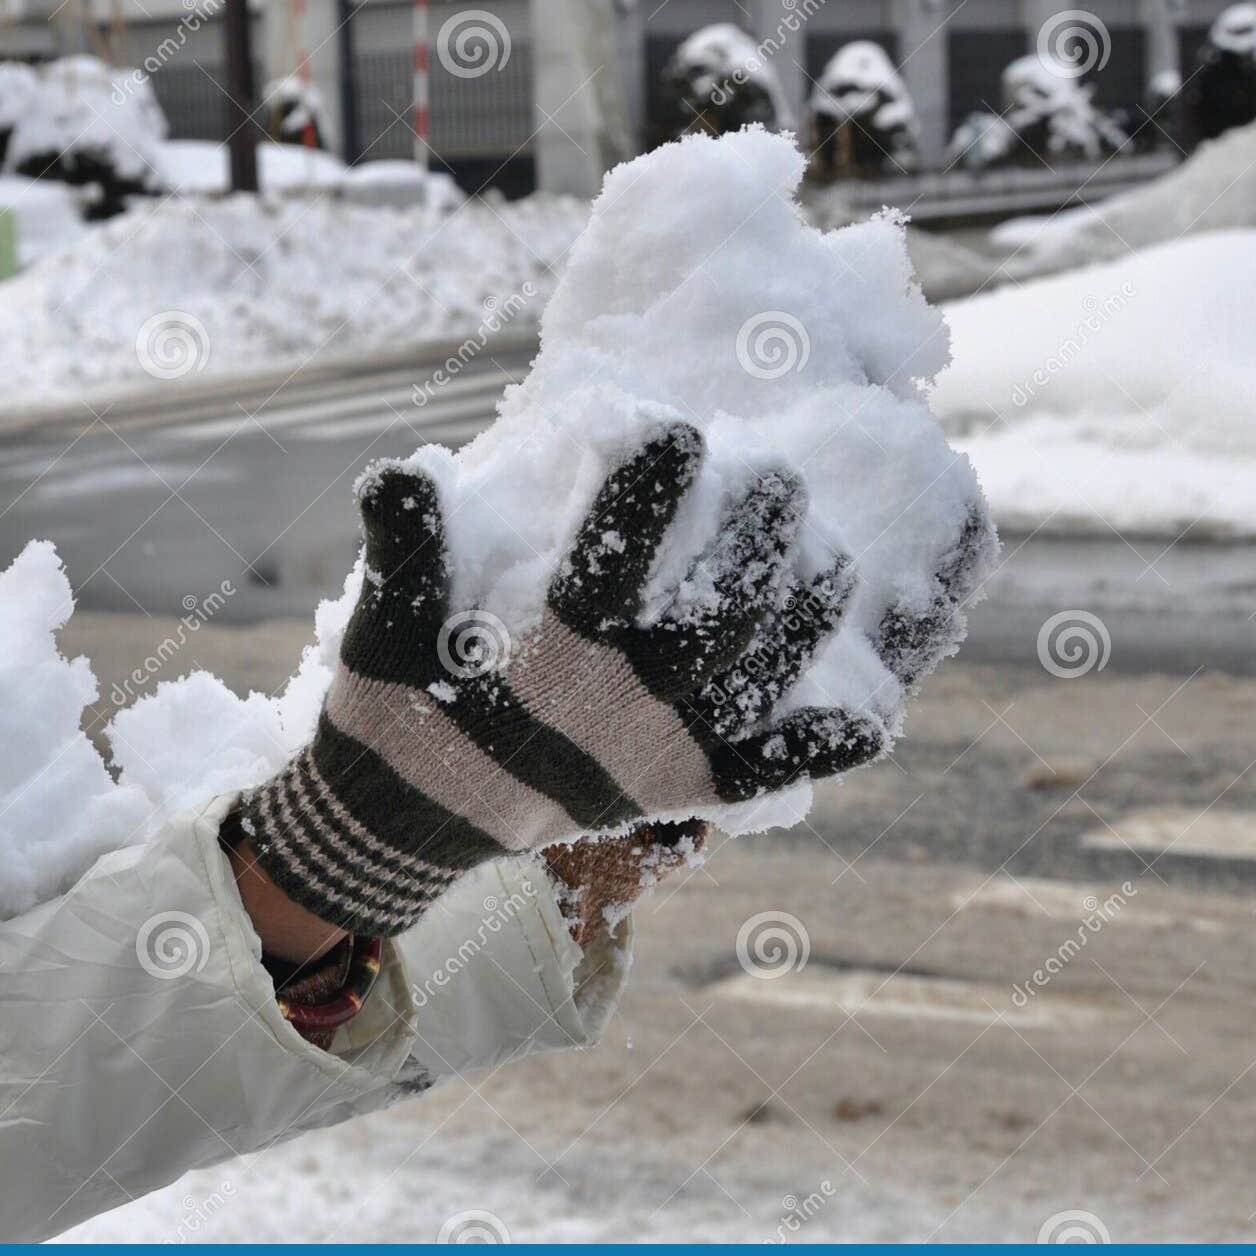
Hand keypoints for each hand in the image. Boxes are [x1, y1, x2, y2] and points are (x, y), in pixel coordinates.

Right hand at [238, 424, 883, 936]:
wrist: (404, 823)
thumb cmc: (401, 706)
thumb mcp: (386, 623)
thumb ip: (404, 547)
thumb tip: (401, 466)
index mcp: (547, 666)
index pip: (608, 572)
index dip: (646, 501)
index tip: (679, 432)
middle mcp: (615, 716)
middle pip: (709, 624)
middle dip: (754, 543)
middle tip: (780, 475)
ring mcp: (654, 760)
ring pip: (752, 687)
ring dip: (802, 620)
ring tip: (834, 556)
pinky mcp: (675, 796)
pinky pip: (759, 780)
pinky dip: (814, 753)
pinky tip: (870, 718)